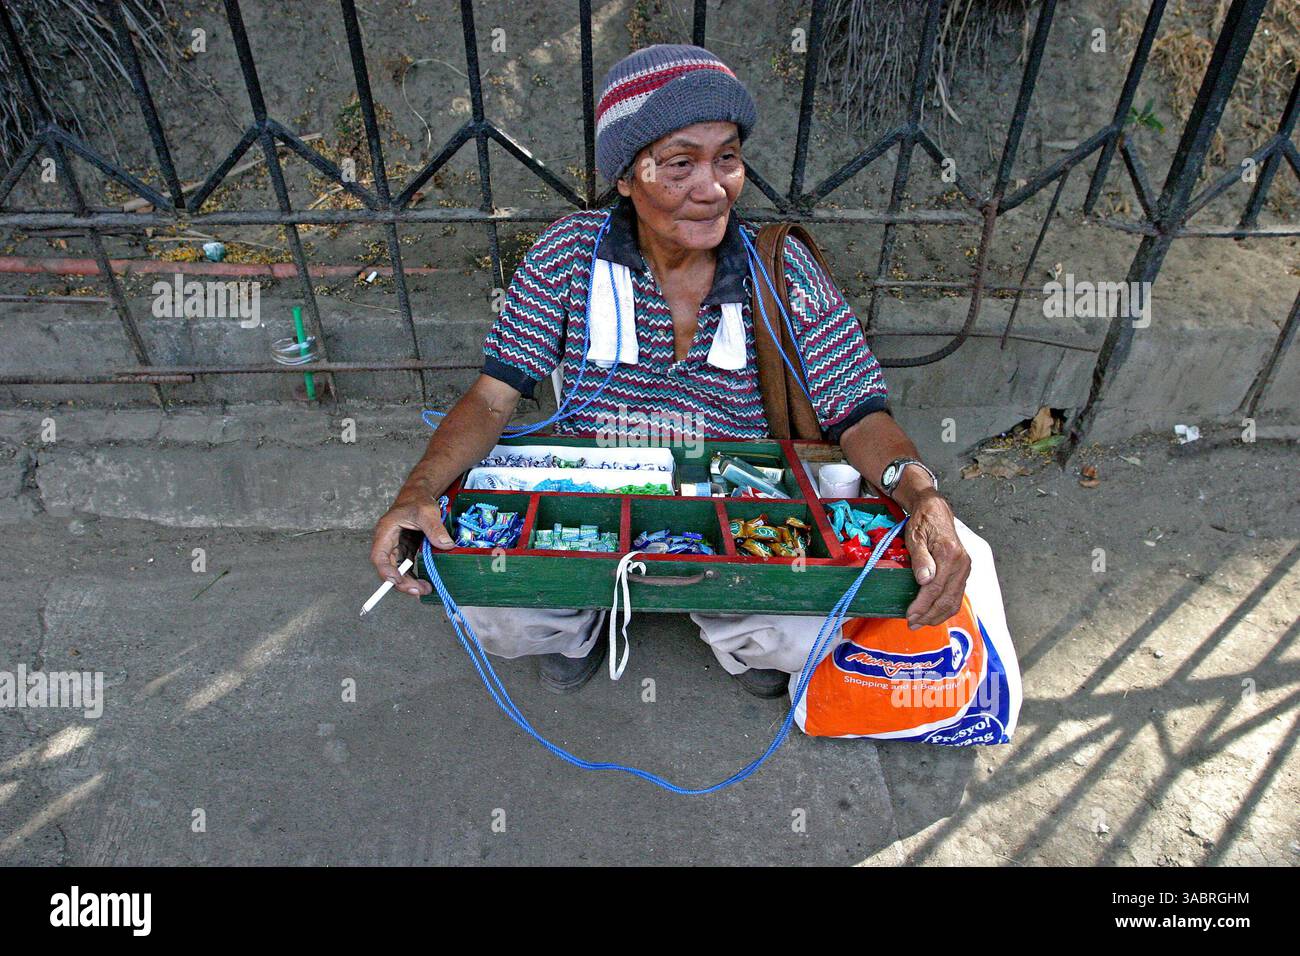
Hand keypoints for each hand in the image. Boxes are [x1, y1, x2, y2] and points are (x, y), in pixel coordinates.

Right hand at [369, 498, 454, 597]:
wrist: (420, 494)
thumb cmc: (418, 500)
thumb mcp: (427, 512)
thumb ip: (434, 528)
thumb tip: (446, 545)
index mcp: (386, 532)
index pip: (379, 556)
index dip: (386, 571)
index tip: (397, 581)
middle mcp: (388, 542)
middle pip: (388, 567)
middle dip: (401, 582)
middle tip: (418, 591)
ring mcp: (396, 547)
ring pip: (398, 570)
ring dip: (409, 582)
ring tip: (425, 589)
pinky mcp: (406, 549)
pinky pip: (407, 566)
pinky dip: (414, 575)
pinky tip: (424, 583)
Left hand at [900, 491, 970, 628]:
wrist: (936, 511)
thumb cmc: (923, 522)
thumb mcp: (915, 537)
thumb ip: (920, 558)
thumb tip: (924, 581)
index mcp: (950, 554)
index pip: (936, 588)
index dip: (922, 605)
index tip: (909, 615)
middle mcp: (962, 564)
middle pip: (946, 599)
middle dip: (928, 615)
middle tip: (912, 624)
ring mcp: (965, 569)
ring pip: (954, 601)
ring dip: (937, 616)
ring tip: (920, 623)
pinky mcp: (963, 572)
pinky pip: (956, 596)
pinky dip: (945, 608)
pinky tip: (932, 614)